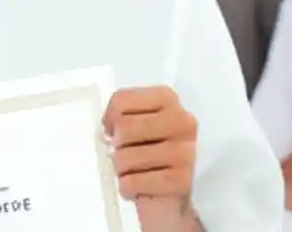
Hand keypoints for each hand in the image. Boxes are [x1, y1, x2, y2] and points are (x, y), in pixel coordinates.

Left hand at [103, 86, 197, 230]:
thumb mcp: (135, 123)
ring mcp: (185, 152)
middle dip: (116, 147)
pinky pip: (132, 182)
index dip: (109, 120)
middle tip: (125, 155)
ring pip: (126, 157)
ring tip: (133, 172)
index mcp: (167, 99)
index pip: (121, 100)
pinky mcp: (181, 181)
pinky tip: (138, 187)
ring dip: (121, 169)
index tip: (114, 131)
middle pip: (124, 128)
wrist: (172, 193)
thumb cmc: (147, 151)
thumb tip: (106, 133)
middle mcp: (182, 122)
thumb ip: (120, 116)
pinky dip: (127, 188)